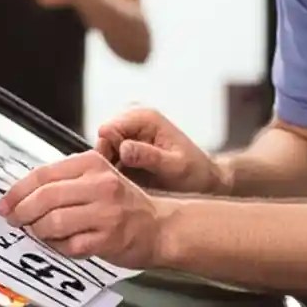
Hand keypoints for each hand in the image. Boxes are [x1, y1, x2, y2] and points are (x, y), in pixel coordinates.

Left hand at [0, 150, 168, 268]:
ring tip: (40, 233)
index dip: (18, 190)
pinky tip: (61, 244)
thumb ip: (66, 181)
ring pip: (53, 222)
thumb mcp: (98, 178)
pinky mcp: (108, 238)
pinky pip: (69, 245)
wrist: (159, 226)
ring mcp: (105, 212)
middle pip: (45, 197)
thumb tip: (24, 193)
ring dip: (39, 231)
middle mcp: (99, 184)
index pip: (44, 173)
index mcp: (92, 163)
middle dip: (22, 211)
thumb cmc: (124, 204)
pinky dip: (58, 247)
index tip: (6, 202)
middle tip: (14, 220)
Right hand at [97, 108, 226, 194]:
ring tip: (126, 188)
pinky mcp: (127, 153)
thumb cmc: (195, 173)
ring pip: (102, 154)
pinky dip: (114, 177)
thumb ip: (149, 156)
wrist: (205, 182)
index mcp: (145, 118)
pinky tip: (127, 188)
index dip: (106, 152)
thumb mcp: (175, 167)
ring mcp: (129, 137)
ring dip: (110, 172)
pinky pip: (109, 164)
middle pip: (101, 142)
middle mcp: (134, 122)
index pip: (107, 129)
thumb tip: (123, 149)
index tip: (115, 174)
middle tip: (120, 185)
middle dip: (106, 164)